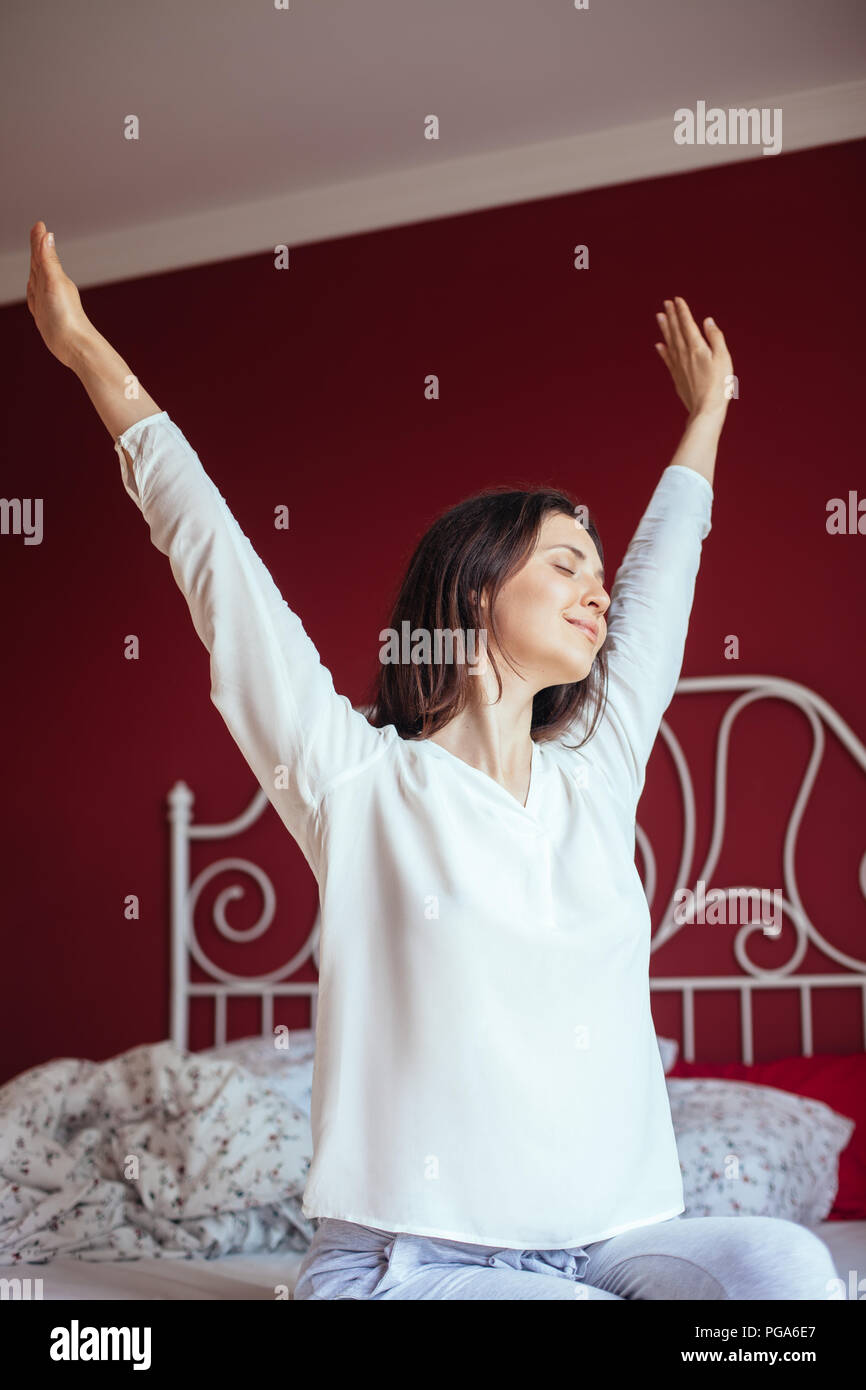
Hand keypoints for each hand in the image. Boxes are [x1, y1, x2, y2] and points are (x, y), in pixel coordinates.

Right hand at [26, 221, 92, 368]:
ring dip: (35, 266)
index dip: (39, 239)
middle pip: (40, 262)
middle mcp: (51, 287)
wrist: (73, 346)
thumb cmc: (66, 316)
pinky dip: (32, 290)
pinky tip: (33, 289)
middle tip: (36, 231)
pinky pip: (35, 297)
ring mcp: (48, 300)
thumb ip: (49, 260)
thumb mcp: (54, 283)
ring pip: (37, 279)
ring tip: (34, 256)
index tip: (39, 224)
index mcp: (54, 277)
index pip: (43, 253)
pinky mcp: (45, 314)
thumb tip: (48, 235)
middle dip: (37, 247)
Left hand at [654, 297, 732, 416]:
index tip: (677, 300)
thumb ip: (715, 338)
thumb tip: (707, 321)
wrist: (706, 409)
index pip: (687, 324)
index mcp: (697, 347)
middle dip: (671, 316)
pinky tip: (659, 345)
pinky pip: (668, 359)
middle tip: (666, 304)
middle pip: (676, 331)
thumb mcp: (723, 358)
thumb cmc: (719, 384)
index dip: (682, 311)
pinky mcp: (677, 377)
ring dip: (665, 328)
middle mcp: (684, 354)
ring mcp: (678, 366)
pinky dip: (663, 350)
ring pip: (669, 342)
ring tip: (660, 317)